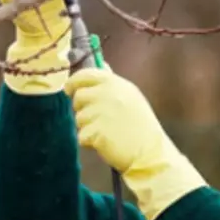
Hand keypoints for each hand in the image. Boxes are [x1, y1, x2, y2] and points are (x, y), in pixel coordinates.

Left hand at [65, 64, 206, 219]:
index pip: (85, 74)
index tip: (69, 90)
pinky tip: (104, 143)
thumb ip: (113, 83)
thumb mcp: (131, 97)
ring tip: (105, 133)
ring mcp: (101, 112)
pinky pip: (81, 135)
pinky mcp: (96, 131)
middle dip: (81, 109)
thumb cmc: (141, 126)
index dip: (73, 82)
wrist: (150, 154)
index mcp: (116, 83)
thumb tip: (102, 65)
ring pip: (79, 118)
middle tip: (95, 119)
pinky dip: (89, 142)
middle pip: (78, 97)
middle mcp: (107, 94)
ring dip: (87, 127)